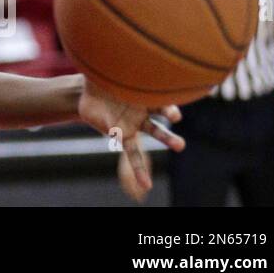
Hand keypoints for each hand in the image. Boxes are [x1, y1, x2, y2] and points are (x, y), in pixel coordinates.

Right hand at [79, 80, 183, 201]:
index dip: (139, 171)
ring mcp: (142, 104)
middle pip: (156, 131)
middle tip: (180, 146)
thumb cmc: (93, 107)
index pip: (134, 155)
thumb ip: (105, 124)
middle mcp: (139, 120)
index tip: (146, 186)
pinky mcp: (141, 88)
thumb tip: (116, 130)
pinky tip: (161, 86)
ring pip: (159, 110)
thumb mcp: (94, 116)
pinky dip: (157, 91)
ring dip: (169, 112)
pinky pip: (151, 89)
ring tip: (175, 115)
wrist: (93, 87)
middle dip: (168, 139)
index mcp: (126, 133)